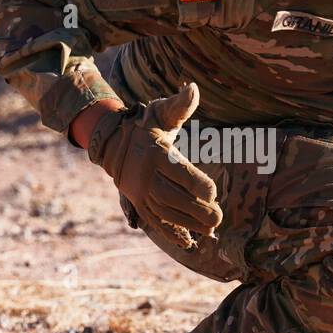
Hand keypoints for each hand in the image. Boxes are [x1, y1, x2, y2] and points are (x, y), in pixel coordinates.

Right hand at [85, 82, 222, 249]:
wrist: (114, 143)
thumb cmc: (147, 126)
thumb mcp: (162, 113)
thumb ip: (180, 105)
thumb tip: (192, 88)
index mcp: (154, 153)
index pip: (178, 172)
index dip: (197, 184)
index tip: (213, 192)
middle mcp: (145, 175)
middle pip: (172, 197)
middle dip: (196, 210)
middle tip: (218, 217)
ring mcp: (139, 192)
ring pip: (165, 212)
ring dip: (188, 224)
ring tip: (211, 228)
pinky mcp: (138, 203)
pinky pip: (154, 221)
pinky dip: (170, 234)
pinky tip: (188, 243)